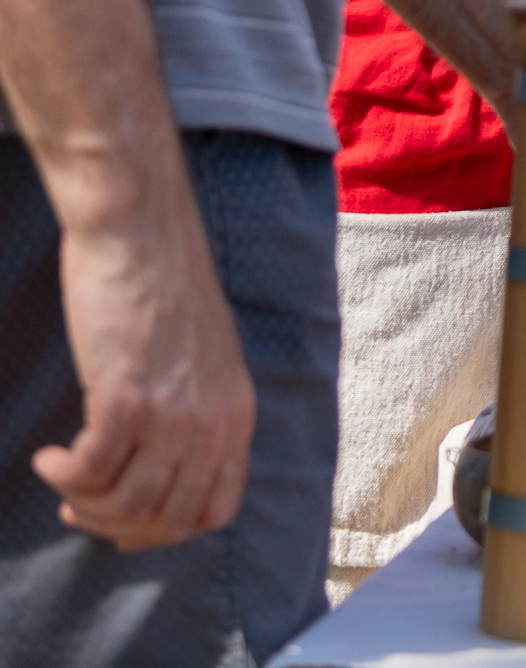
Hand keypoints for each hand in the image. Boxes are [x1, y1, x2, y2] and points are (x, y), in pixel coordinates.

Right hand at [34, 199, 252, 550]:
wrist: (141, 235)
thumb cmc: (164, 291)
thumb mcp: (204, 359)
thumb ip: (195, 410)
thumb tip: (161, 467)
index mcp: (237, 413)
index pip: (216, 510)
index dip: (165, 531)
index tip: (126, 520)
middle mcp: (213, 421)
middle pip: (168, 519)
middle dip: (116, 525)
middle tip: (79, 506)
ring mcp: (172, 413)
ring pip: (126, 503)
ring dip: (83, 503)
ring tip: (61, 476)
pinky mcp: (126, 398)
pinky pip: (90, 471)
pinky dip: (62, 474)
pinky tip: (47, 456)